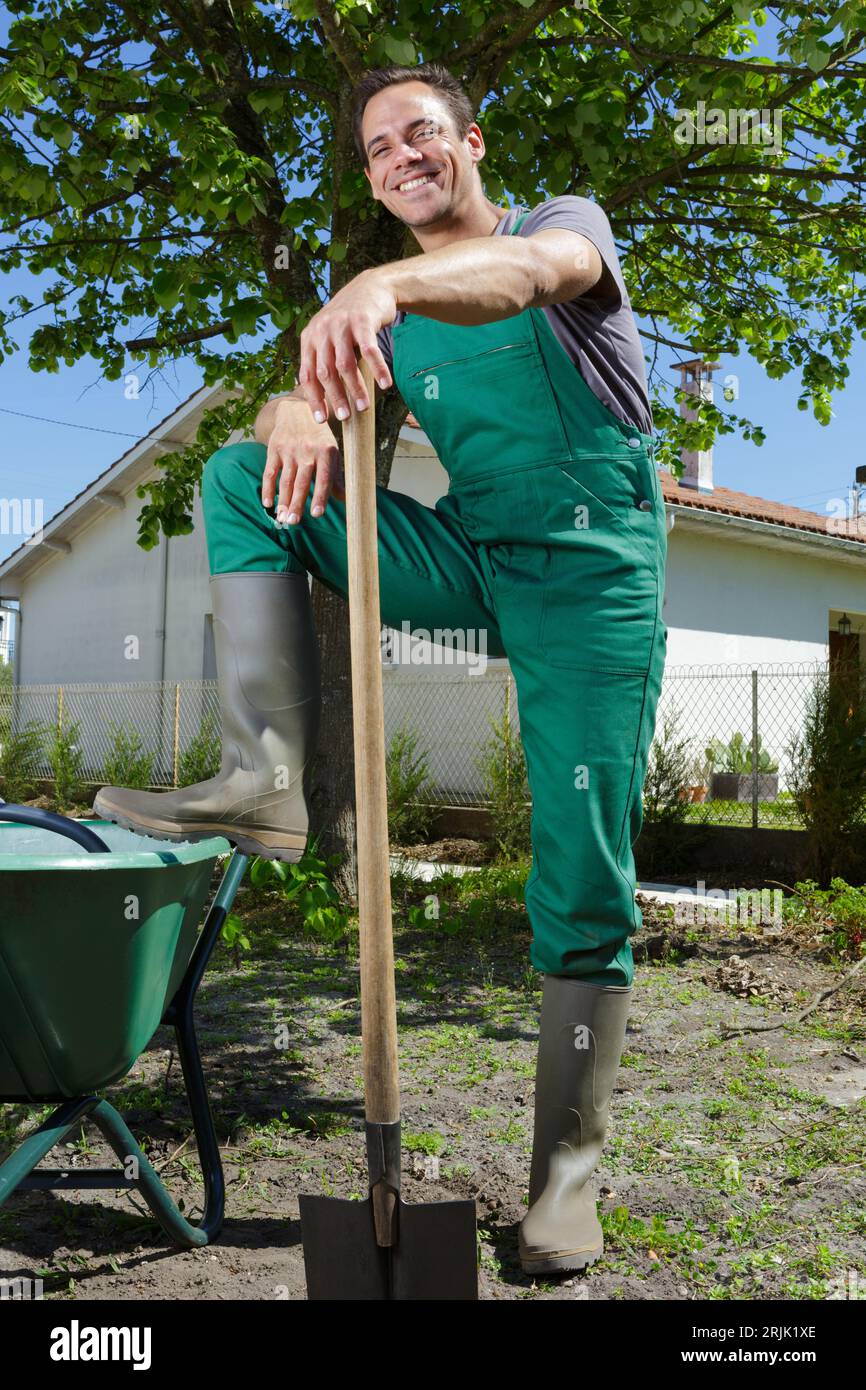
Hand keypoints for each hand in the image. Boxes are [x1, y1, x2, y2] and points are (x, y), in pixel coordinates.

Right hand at [261, 400, 344, 525]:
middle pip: (302, 482)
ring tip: (283, 518)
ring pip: (286, 480)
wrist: (297, 410)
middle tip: (293, 522)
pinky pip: (270, 472)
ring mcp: (289, 449)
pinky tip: (268, 503)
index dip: (320, 496)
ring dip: (283, 500)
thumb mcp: (332, 452)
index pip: (324, 478)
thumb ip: (336, 476)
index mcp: (326, 452)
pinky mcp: (274, 448)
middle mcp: (307, 450)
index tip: (316, 514)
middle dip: (297, 503)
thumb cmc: (319, 438)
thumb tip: (345, 499)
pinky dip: (268, 488)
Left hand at [298, 268, 395, 424]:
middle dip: (335, 398)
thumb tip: (323, 397)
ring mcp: (341, 325)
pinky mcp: (362, 321)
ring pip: (345, 365)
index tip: (321, 419)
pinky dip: (378, 369)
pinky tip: (386, 385)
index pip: (307, 374)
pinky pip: (369, 351)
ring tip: (364, 406)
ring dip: (355, 388)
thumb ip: (323, 359)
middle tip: (344, 417)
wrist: (372, 287)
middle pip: (325, 372)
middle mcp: (322, 331)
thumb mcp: (330, 336)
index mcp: (310, 337)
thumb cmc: (351, 320)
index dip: (314, 398)